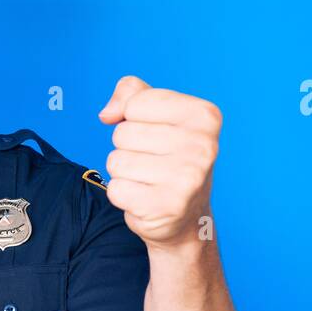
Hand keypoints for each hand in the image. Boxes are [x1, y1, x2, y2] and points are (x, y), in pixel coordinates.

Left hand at [98, 75, 221, 249]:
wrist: (188, 216)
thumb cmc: (168, 157)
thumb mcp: (156, 114)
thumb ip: (130, 93)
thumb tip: (107, 114)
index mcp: (204, 116)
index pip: (136, 102)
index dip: (133, 118)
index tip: (156, 134)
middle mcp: (202, 147)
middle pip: (123, 133)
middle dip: (127, 148)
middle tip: (153, 162)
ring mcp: (186, 179)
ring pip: (116, 161)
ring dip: (123, 172)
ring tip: (149, 180)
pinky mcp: (166, 207)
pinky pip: (115, 189)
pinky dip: (123, 195)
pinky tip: (145, 199)